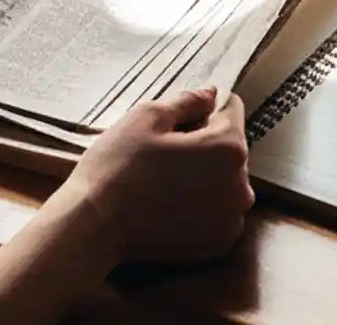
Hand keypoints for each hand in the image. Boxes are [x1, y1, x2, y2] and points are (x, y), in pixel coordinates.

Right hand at [59, 88, 253, 263]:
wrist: (96, 225)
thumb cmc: (118, 166)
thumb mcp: (146, 117)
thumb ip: (187, 101)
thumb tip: (212, 94)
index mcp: (228, 147)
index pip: (231, 112)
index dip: (203, 111)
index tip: (176, 124)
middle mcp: (241, 184)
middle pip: (230, 149)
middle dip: (205, 145)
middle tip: (164, 154)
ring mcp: (232, 218)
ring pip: (226, 181)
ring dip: (205, 176)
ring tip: (165, 181)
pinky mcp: (220, 242)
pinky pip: (220, 212)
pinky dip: (202, 206)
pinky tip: (171, 204)